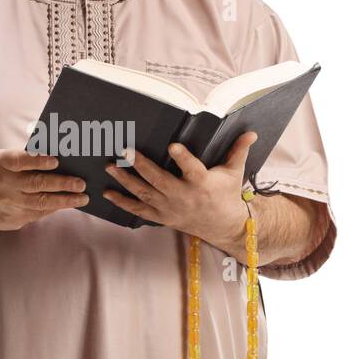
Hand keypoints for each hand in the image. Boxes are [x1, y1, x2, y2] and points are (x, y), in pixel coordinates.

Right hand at [0, 149, 88, 231]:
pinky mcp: (16, 218)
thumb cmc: (1, 175)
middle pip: (34, 183)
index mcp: (0, 163)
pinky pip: (40, 212)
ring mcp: (9, 203)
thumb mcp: (4, 161)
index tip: (56, 161)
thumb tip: (60, 158)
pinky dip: (57, 207)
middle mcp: (3, 183)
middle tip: (80, 183)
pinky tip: (70, 203)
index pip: (19, 160)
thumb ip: (27, 157)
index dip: (37, 161)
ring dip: (64, 200)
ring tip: (82, 197)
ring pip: (40, 202)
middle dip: (60, 183)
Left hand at [102, 132, 256, 250]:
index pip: (192, 169)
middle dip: (140, 166)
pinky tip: (107, 193)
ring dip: (125, 181)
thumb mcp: (234, 172)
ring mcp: (170, 208)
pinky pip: (139, 210)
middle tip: (124, 151)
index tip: (173, 146)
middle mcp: (183, 197)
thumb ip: (238, 151)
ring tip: (110, 167)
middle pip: (159, 180)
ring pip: (144, 194)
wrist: (223, 226)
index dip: (183, 158)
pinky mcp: (162, 217)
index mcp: (201, 183)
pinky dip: (123, 202)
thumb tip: (252, 132)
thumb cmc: (227, 194)